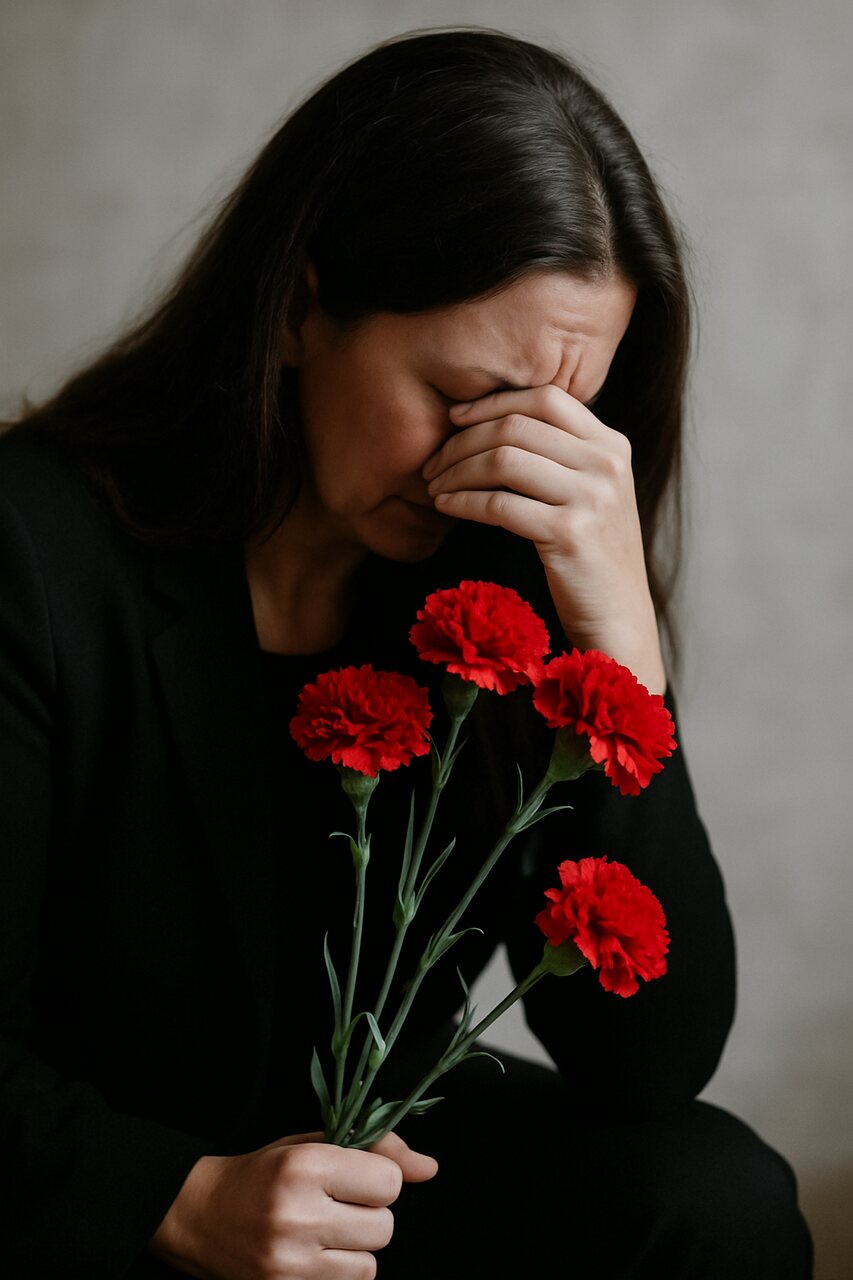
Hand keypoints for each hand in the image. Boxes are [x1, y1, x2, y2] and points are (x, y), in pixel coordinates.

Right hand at [147, 1129, 437, 1278]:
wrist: (199, 1215)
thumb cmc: (264, 1174)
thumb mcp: (314, 1145)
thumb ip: (377, 1149)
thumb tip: (430, 1168)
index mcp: (305, 1166)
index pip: (388, 1182)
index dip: (378, 1180)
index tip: (354, 1179)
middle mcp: (299, 1214)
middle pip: (384, 1227)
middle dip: (369, 1215)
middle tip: (338, 1206)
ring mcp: (290, 1261)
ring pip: (369, 1264)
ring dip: (356, 1249)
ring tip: (324, 1232)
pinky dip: (339, 1273)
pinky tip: (314, 1256)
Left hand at [422, 386, 666, 693]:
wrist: (618, 617)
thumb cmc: (590, 557)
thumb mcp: (590, 493)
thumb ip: (560, 455)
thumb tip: (492, 422)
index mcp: (612, 445)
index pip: (546, 398)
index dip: (493, 402)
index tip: (455, 419)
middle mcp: (606, 463)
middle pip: (517, 426)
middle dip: (462, 440)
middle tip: (433, 462)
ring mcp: (591, 497)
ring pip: (503, 460)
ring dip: (457, 470)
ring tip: (435, 486)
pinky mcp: (569, 532)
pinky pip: (498, 503)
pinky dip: (462, 501)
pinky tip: (445, 507)